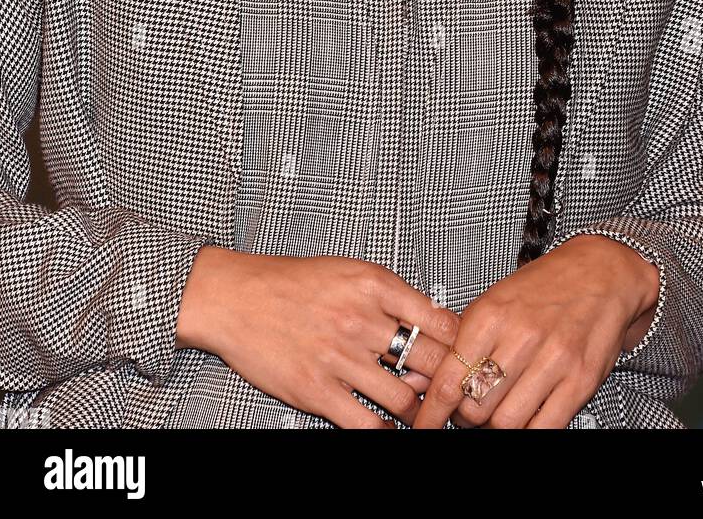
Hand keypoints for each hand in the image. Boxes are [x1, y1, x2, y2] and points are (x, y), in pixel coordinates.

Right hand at [176, 247, 459, 427]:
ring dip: (421, 412)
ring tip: (426, 415)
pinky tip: (393, 429)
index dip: (461, 344)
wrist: (236, 296)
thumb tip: (430, 326)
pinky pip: (366, 423)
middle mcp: (361, 320)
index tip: (466, 357)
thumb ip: (390, 296)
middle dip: (449, 382)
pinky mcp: (317, 390)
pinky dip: (386, 431)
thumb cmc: (292, 282)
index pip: (441, 320)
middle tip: (456, 394)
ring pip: (405, 398)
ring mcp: (339, 357)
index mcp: (374, 284)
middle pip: (431, 361)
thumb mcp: (350, 271)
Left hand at [411, 234, 659, 428]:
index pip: (449, 380)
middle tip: (468, 412)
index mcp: (491, 314)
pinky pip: (545, 427)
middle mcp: (522, 337)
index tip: (424, 424)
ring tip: (497, 413)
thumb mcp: (494, 300)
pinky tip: (524, 419)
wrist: (602, 271)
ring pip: (507, 422)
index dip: (432, 412)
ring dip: (496, 426)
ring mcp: (554, 360)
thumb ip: (464, 339)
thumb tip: (428, 381)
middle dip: (466, 418)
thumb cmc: (545, 285)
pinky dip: (529, 430)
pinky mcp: (582, 380)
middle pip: (475, 408)